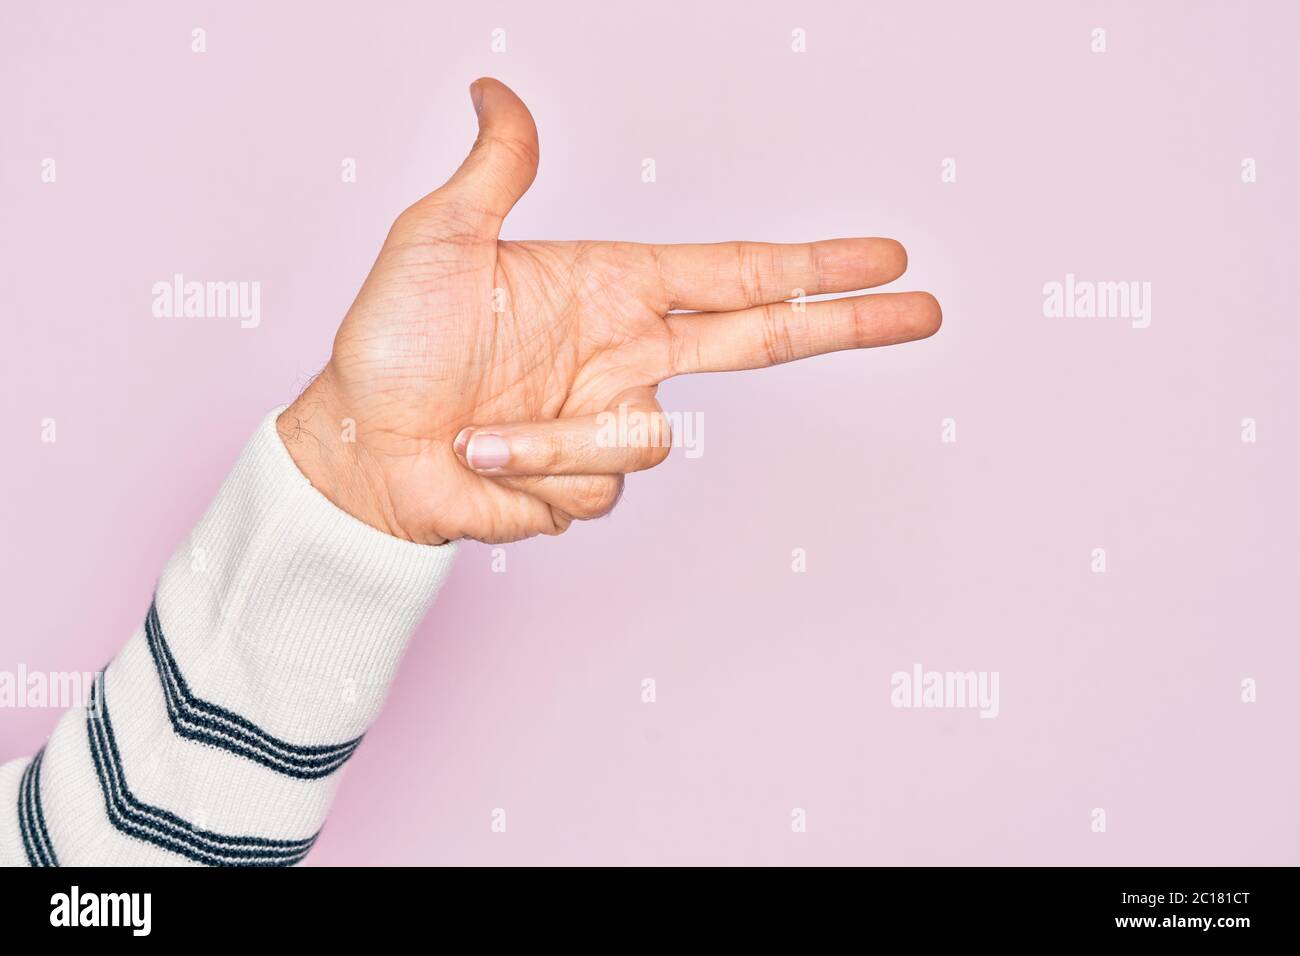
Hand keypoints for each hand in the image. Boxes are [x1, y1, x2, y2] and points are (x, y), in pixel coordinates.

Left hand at [278, 78, 940, 544]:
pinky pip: (594, 490)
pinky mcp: (585, 485)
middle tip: (925, 310)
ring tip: (476, 428)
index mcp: (612, 289)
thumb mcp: (437, 239)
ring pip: (645, 443)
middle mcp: (627, 355)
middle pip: (763, 343)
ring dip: (553, 440)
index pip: (734, 273)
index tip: (883, 255)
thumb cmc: (391, 340)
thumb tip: (495, 88)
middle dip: (846, 325)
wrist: (361, 445)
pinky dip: (529, 476)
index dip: (810, 265)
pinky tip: (483, 462)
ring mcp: (609, 423)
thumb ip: (495, 170)